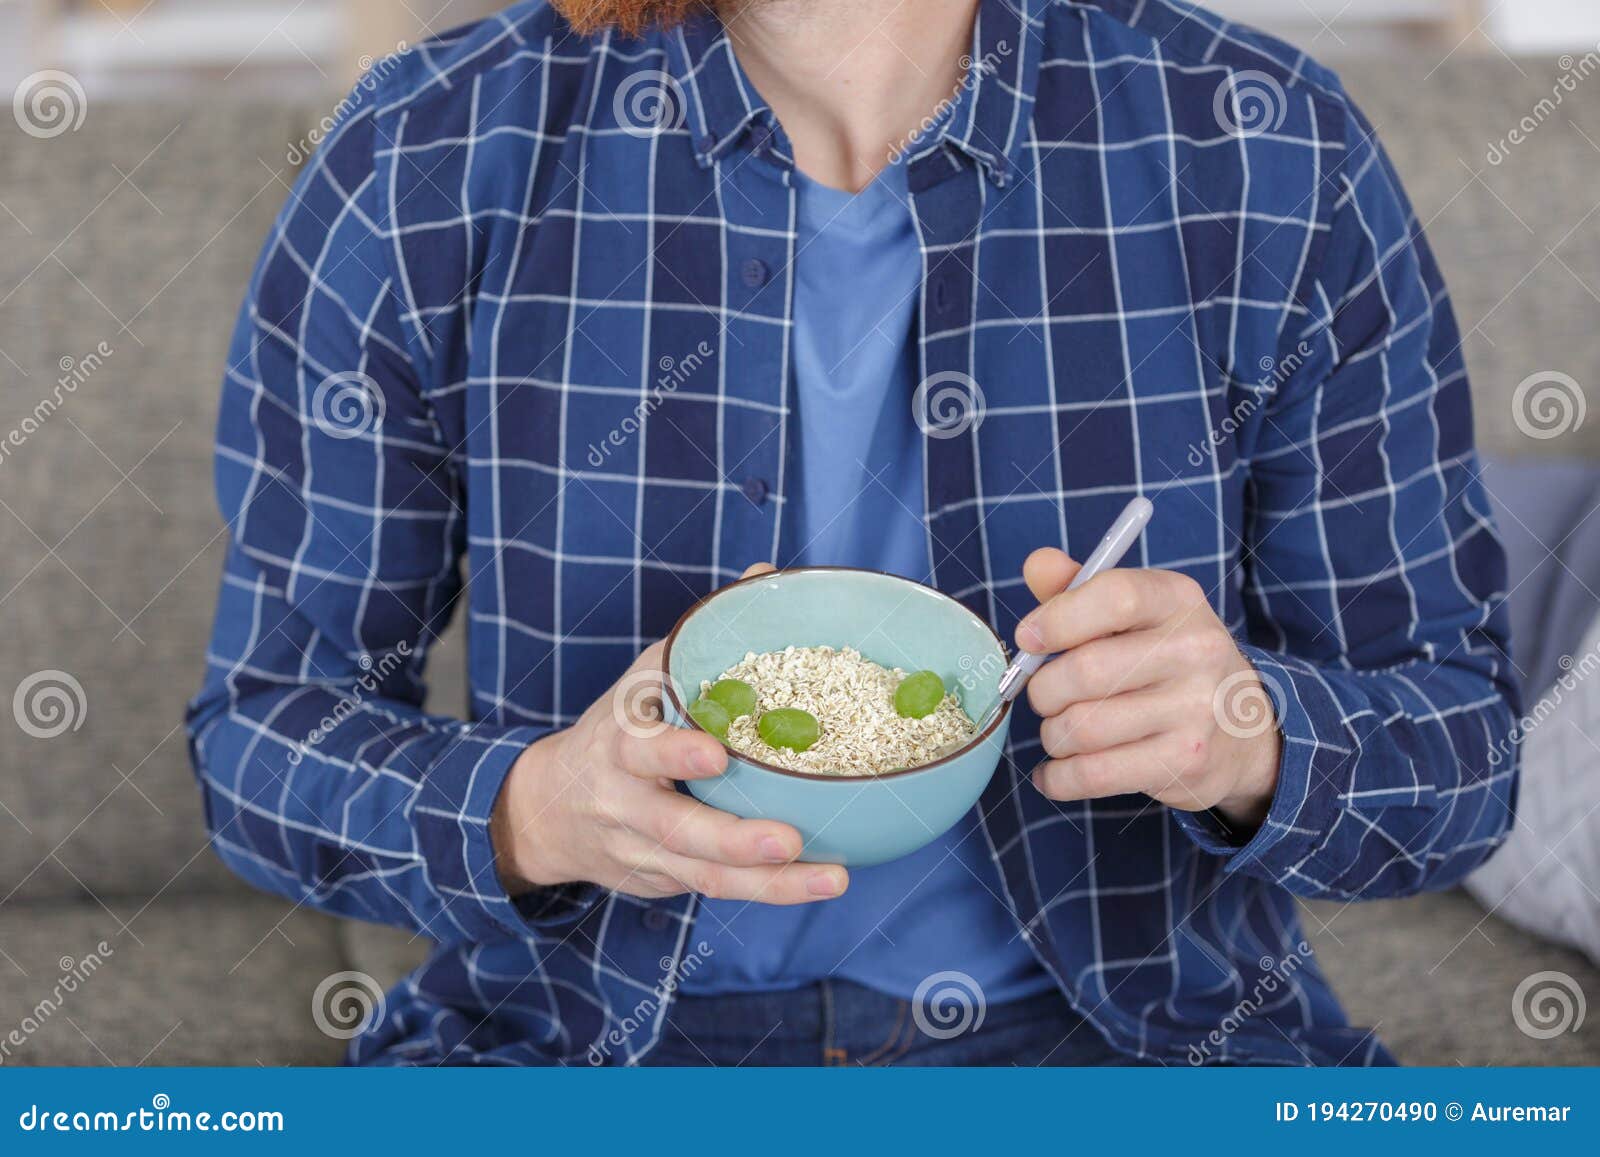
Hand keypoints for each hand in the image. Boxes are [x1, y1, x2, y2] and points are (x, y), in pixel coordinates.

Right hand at [492, 564, 848, 904]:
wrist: (549, 809)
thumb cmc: (621, 728)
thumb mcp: (645, 678)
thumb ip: (703, 637)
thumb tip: (764, 575)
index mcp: (620, 740)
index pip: (639, 746)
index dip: (674, 752)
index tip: (716, 754)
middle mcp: (627, 800)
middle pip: (674, 827)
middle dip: (731, 838)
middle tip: (787, 839)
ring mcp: (644, 848)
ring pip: (703, 872)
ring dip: (768, 882)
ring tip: (829, 876)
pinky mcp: (663, 880)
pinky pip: (715, 889)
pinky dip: (766, 890)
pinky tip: (817, 881)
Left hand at [1015, 548, 1281, 830]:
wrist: (1244, 729)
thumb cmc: (1166, 661)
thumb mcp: (1136, 613)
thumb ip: (1080, 588)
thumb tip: (1037, 564)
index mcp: (1178, 600)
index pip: (1115, 596)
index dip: (1057, 618)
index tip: (1029, 638)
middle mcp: (1196, 649)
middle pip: (1085, 671)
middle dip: (1044, 690)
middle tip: (1045, 696)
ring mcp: (1195, 710)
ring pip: (1082, 727)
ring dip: (1052, 734)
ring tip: (1060, 730)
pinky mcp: (1185, 764)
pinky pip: (1093, 774)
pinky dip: (1057, 777)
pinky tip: (1054, 772)